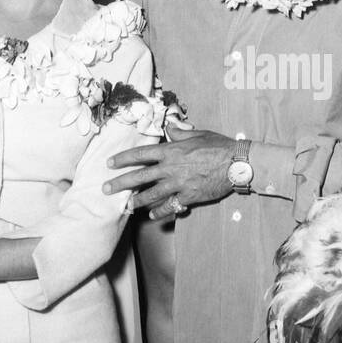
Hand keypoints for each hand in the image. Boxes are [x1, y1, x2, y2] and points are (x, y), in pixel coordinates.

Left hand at [104, 128, 235, 219]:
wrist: (235, 163)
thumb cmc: (218, 146)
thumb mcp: (198, 134)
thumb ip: (180, 133)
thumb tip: (169, 128)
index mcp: (171, 151)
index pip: (140, 155)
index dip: (123, 159)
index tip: (110, 164)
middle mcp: (170, 168)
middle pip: (139, 177)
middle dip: (120, 183)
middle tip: (106, 189)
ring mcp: (178, 184)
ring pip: (151, 194)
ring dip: (137, 200)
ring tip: (126, 205)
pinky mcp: (188, 196)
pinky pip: (170, 206)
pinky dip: (160, 211)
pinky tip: (152, 214)